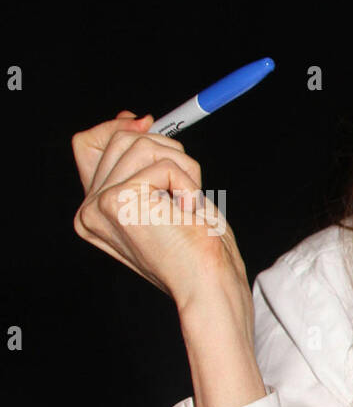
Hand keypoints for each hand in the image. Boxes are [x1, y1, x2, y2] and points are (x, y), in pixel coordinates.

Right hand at [71, 109, 249, 314]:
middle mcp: (88, 210)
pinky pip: (165, 165)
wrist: (210, 287)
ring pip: (144, 145)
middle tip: (186, 187)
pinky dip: (190, 184)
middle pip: (121, 139)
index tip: (148, 123)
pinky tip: (188, 214)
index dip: (119, 127)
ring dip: (184, 168)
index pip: (87, 143)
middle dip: (167, 150)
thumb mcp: (169, 196)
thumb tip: (134, 119)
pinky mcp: (119, 201)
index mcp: (94, 212)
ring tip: (189, 204)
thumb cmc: (198, 250)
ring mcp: (100, 206)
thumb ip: (144, 162)